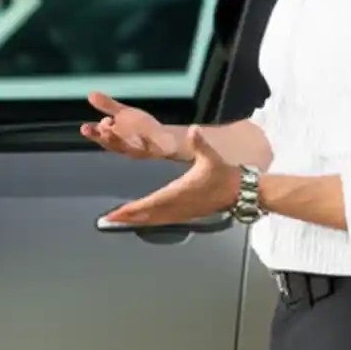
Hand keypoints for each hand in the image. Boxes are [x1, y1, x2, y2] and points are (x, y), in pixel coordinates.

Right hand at [80, 91, 183, 160]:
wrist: (163, 139)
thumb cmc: (140, 127)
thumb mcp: (124, 114)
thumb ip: (108, 106)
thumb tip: (90, 94)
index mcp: (114, 138)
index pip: (100, 137)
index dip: (93, 133)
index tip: (84, 128)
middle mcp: (123, 146)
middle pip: (111, 143)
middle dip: (106, 137)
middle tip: (101, 129)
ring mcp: (137, 150)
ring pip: (127, 147)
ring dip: (121, 140)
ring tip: (114, 129)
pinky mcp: (152, 151)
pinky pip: (148, 147)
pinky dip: (144, 143)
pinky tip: (142, 137)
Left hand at [104, 126, 240, 225]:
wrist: (241, 192)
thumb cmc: (224, 174)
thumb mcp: (212, 157)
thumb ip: (200, 143)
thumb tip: (194, 129)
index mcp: (181, 192)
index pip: (153, 202)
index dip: (135, 208)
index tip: (118, 212)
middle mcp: (179, 205)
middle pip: (149, 214)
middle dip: (129, 217)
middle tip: (109, 220)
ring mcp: (183, 212)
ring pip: (155, 219)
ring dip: (137, 220)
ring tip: (119, 221)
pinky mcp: (187, 214)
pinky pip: (164, 220)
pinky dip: (150, 221)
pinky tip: (142, 221)